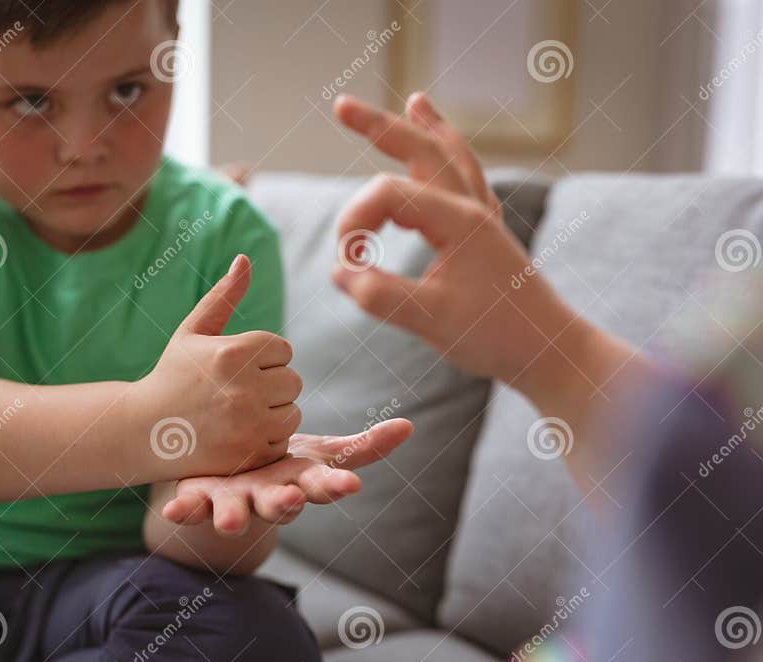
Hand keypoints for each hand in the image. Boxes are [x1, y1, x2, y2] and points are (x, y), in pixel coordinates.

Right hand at [134, 254, 302, 478]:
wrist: (145, 432)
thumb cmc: (172, 376)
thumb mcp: (193, 332)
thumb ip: (223, 295)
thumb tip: (245, 259)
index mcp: (232, 352)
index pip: (283, 349)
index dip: (263, 358)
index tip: (237, 368)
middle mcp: (243, 388)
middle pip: (293, 381)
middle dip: (271, 385)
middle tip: (238, 392)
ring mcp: (247, 425)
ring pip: (292, 412)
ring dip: (273, 412)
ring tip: (239, 413)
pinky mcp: (249, 455)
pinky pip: (282, 440)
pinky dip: (266, 439)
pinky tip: (237, 434)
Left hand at [161, 418, 413, 535]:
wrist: (230, 478)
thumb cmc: (282, 467)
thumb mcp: (320, 456)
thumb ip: (361, 449)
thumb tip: (409, 426)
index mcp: (298, 482)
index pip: (320, 486)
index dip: (332, 487)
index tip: (349, 488)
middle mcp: (267, 496)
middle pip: (279, 504)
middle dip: (284, 505)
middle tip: (289, 501)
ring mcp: (234, 500)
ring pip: (237, 510)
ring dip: (235, 516)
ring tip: (231, 520)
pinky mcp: (201, 498)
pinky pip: (192, 506)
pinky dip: (185, 509)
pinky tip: (175, 508)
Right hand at [330, 93, 582, 392]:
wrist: (551, 351)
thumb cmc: (495, 336)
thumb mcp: (429, 320)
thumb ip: (379, 294)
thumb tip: (340, 272)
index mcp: (456, 220)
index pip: (385, 195)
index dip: (353, 224)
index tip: (346, 268)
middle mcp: (470, 207)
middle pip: (420, 148)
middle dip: (378, 126)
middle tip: (340, 106)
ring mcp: (483, 217)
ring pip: (451, 156)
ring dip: (428, 129)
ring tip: (416, 101)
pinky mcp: (487, 234)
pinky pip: (470, 178)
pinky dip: (455, 156)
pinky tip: (450, 153)